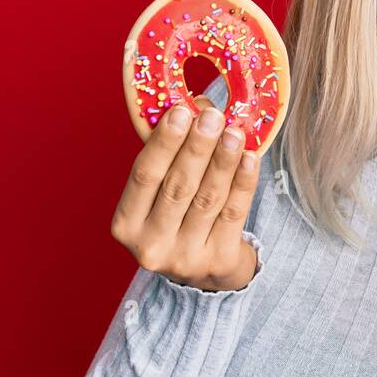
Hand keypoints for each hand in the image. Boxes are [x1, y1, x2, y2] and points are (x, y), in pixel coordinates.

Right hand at [110, 100, 260, 292]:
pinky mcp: (218, 261)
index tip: (180, 111)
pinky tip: (250, 158)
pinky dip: (243, 182)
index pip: (144, 176)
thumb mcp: (162, 191)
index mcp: (126, 223)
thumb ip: (171, 154)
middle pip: (177, 187)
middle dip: (197, 147)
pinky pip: (234, 213)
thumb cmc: (179, 216)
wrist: (206, 270)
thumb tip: (197, 106)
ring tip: (235, 132)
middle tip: (212, 116)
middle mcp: (150, 245)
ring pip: (208, 199)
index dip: (163, 142)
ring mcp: (185, 258)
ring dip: (223, 161)